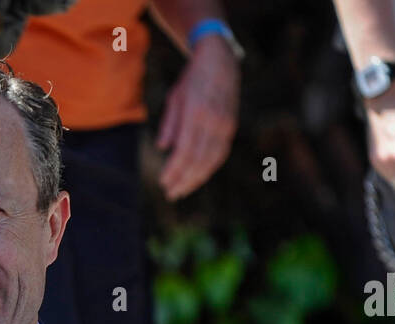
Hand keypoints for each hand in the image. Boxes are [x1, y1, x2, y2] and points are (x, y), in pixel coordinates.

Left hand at [155, 33, 239, 200]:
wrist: (221, 59)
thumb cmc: (193, 78)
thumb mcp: (175, 97)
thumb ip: (169, 124)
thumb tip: (163, 148)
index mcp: (196, 113)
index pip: (184, 151)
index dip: (174, 170)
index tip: (163, 182)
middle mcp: (213, 121)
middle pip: (198, 160)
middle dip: (183, 180)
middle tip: (170, 194)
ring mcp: (225, 125)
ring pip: (211, 161)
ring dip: (196, 178)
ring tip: (182, 190)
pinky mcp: (231, 126)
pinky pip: (220, 153)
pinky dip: (208, 168)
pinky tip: (197, 176)